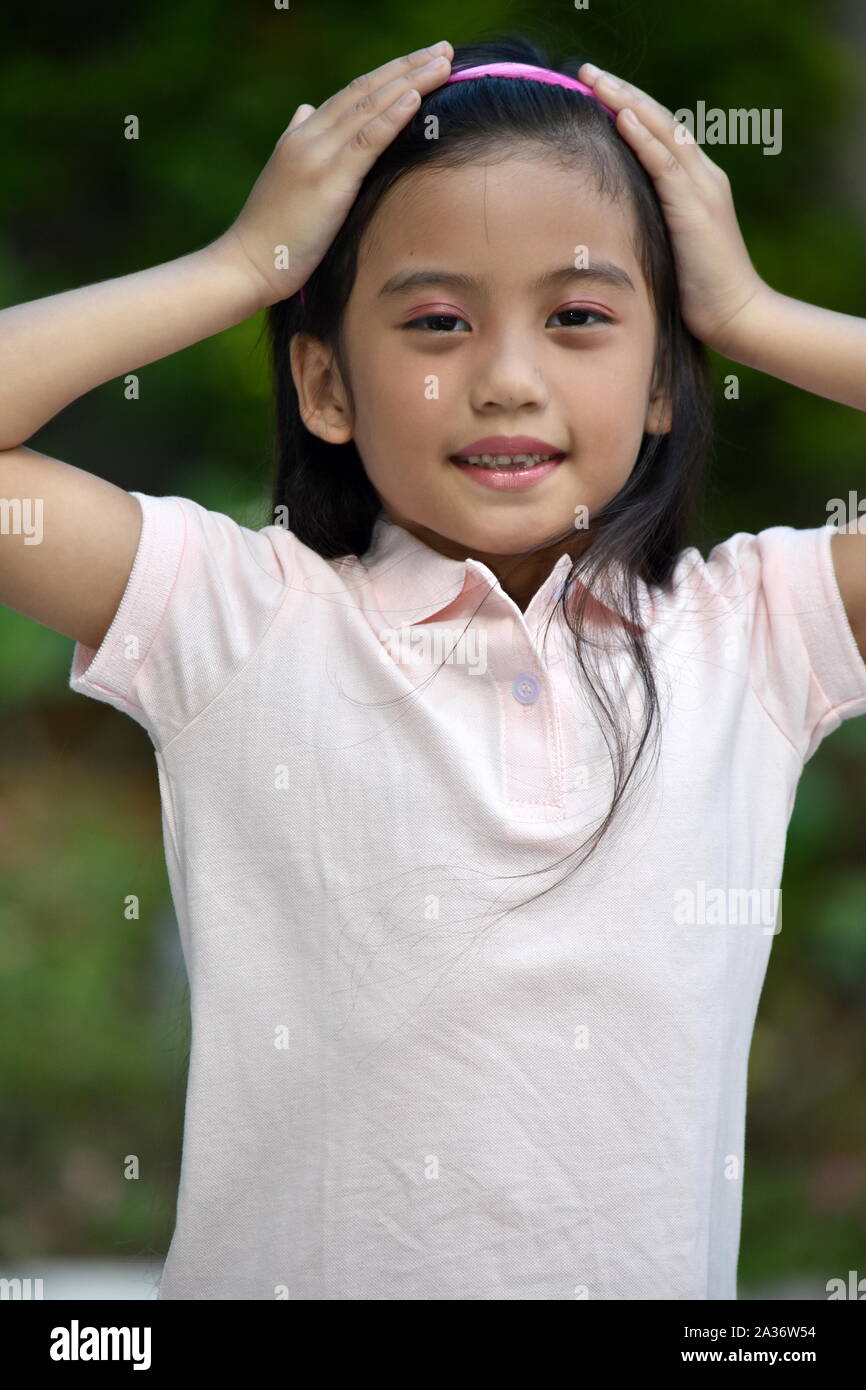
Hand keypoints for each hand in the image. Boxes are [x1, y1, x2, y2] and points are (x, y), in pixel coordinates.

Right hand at [215, 42, 453, 308]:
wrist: (247, 262)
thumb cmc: (270, 233)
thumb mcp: (285, 177)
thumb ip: (299, 140)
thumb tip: (306, 111)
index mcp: (302, 135)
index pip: (352, 94)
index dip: (388, 74)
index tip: (421, 61)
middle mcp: (309, 135)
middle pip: (365, 90)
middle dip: (408, 67)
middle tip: (445, 49)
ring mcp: (318, 155)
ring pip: (370, 107)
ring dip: (410, 82)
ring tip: (444, 63)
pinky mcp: (328, 181)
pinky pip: (367, 141)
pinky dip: (392, 116)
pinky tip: (415, 97)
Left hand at [578, 63, 767, 355]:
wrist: (735, 315)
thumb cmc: (700, 294)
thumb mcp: (668, 249)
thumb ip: (649, 225)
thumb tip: (611, 223)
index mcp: (695, 185)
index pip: (659, 134)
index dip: (629, 108)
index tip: (595, 91)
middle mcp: (702, 177)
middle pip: (659, 121)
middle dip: (623, 93)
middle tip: (587, 71)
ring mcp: (701, 189)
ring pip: (661, 132)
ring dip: (627, 102)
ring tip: (596, 81)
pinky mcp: (696, 208)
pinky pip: (665, 163)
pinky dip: (643, 137)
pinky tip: (621, 116)